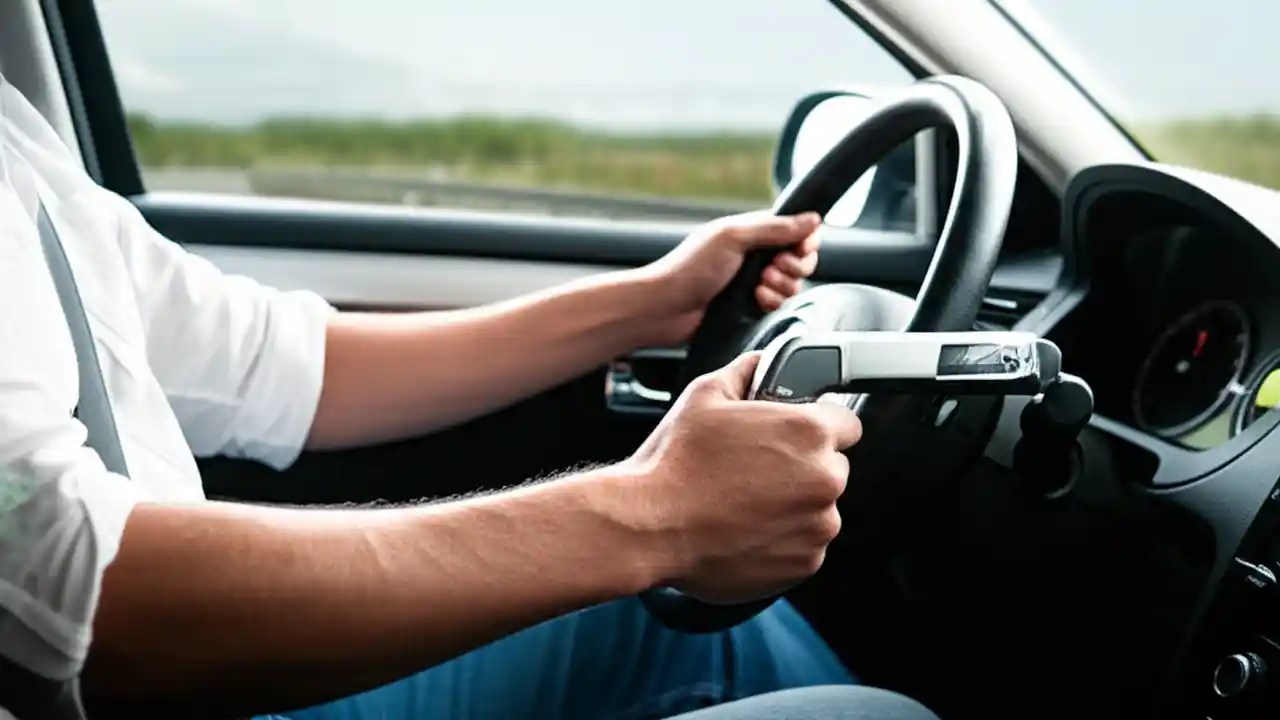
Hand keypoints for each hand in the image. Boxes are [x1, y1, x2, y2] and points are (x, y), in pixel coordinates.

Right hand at [621, 352, 861, 603]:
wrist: (650, 527)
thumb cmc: (675, 462)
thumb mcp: (704, 395)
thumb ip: (746, 371)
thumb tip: (761, 364)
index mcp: (809, 431)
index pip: (847, 423)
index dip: (820, 425)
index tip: (796, 435)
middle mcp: (824, 479)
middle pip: (832, 467)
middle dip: (802, 466)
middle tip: (756, 470)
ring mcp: (817, 526)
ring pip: (819, 508)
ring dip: (793, 505)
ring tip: (744, 503)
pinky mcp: (805, 564)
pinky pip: (805, 545)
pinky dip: (783, 539)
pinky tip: (745, 528)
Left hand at [637, 211, 821, 345]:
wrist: (667, 308)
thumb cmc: (690, 267)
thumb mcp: (733, 237)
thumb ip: (775, 228)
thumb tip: (813, 219)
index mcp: (753, 232)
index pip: (798, 232)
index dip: (804, 242)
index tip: (797, 249)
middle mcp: (756, 255)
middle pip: (801, 259)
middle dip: (794, 267)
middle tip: (770, 269)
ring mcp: (755, 281)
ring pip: (793, 284)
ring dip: (780, 286)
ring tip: (757, 287)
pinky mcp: (751, 306)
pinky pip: (779, 304)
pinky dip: (771, 302)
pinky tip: (755, 301)